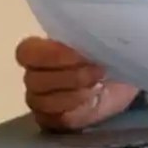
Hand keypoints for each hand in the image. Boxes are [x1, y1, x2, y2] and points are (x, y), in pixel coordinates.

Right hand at [15, 36, 138, 131]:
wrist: (122, 80)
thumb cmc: (104, 55)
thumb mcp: (98, 40)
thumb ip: (87, 35)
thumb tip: (95, 27)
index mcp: (38, 51)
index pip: (26, 52)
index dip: (51, 55)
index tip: (80, 54)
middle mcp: (34, 76)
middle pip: (36, 80)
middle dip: (71, 75)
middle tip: (97, 70)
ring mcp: (39, 101)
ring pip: (45, 101)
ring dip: (76, 92)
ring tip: (98, 84)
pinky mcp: (52, 120)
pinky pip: (58, 118)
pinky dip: (78, 108)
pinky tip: (94, 98)